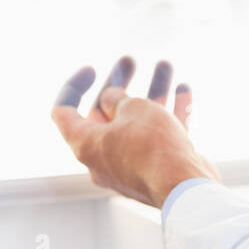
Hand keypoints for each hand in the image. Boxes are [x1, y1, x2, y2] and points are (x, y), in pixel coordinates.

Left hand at [51, 57, 220, 207]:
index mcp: (85, 144)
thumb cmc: (153, 147)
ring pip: (137, 122)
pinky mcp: (156, 169)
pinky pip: (158, 137)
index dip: (73, 86)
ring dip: (150, 92)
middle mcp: (103, 158)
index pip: (63, 113)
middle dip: (118, 83)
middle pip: (104, 113)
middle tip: (129, 60)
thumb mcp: (132, 108)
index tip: (92, 70)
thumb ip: (117, 98)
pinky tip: (183, 89)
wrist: (184, 187)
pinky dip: (168, 113)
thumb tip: (112, 99)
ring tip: (165, 66)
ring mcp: (130, 165)